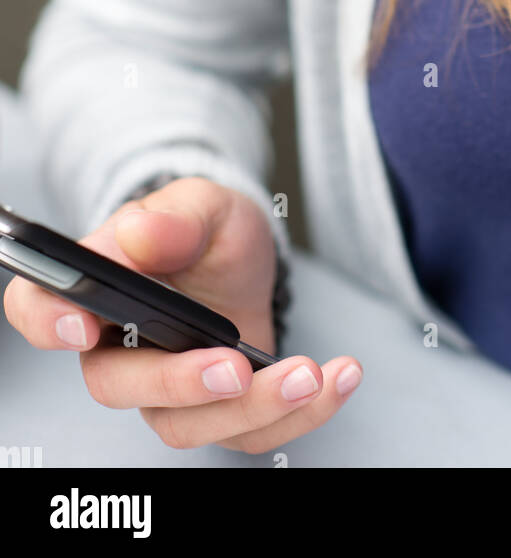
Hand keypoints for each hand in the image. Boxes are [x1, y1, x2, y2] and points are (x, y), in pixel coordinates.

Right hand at [2, 177, 362, 453]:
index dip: (47, 321)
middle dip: (180, 385)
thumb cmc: (206, 227)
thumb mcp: (203, 204)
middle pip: (119, 387)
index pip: (41, 308)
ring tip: (311, 371)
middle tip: (234, 366)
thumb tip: (139, 235)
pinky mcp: (216, 410)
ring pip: (187, 425)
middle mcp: (117, 348)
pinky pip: (247, 436)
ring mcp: (164, 387)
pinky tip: (339, 376)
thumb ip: (176, 218)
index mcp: (97, 287)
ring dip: (255, 408)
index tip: (81, 328)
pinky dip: (301, 415)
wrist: (244, 254)